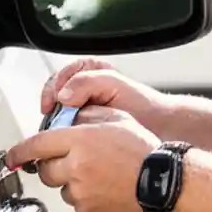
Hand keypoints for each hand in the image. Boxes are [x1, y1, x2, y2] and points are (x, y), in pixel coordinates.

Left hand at [6, 106, 160, 211]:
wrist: (164, 183)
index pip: (36, 146)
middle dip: (55, 166)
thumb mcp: (117, 119)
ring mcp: (80, 195)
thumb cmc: (144, 151)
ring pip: (64, 189)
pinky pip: (79, 206)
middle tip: (77, 162)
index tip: (11, 156)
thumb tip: (69, 117)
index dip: (19, 151)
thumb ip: (88, 115)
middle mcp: (75, 168)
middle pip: (46, 171)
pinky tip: (108, 190)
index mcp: (79, 142)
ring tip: (102, 177)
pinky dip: (88, 200)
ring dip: (74, 183)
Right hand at [42, 58, 170, 131]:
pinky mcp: (86, 129)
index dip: (53, 88)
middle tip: (51, 117)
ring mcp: (84, 110)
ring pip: (59, 114)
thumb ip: (87, 82)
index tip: (53, 102)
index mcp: (91, 73)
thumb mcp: (115, 84)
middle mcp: (84, 90)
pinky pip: (67, 130)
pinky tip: (69, 138)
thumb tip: (63, 95)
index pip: (61, 75)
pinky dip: (65, 134)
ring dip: (56, 122)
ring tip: (59, 130)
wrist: (160, 127)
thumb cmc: (143, 104)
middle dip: (51, 106)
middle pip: (54, 96)